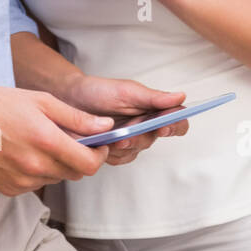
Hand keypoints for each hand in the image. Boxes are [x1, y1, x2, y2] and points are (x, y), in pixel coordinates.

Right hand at [0, 85, 122, 195]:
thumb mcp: (41, 101)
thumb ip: (76, 118)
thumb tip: (105, 127)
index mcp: (46, 141)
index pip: (89, 164)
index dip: (99, 156)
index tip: (98, 146)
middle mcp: (36, 166)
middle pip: (75, 173)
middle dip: (78, 158)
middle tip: (66, 139)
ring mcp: (22, 181)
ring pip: (55, 178)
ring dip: (55, 165)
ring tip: (36, 143)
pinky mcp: (9, 189)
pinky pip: (35, 184)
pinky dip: (36, 172)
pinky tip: (21, 153)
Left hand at [63, 73, 188, 165]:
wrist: (69, 98)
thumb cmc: (99, 91)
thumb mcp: (126, 90)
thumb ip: (153, 97)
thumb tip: (181, 96)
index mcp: (153, 110)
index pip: (177, 122)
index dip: (175, 126)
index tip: (163, 126)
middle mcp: (145, 127)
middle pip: (153, 138)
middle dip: (139, 137)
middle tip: (125, 134)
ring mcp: (130, 141)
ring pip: (136, 151)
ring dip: (123, 146)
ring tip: (109, 138)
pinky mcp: (113, 152)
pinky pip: (119, 159)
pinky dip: (110, 152)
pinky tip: (101, 143)